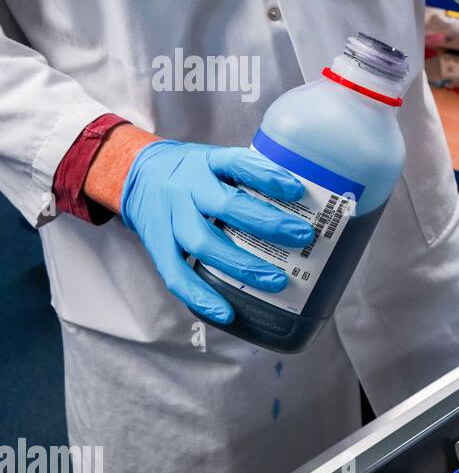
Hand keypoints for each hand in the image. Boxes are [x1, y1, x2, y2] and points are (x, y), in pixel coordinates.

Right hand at [117, 140, 315, 323]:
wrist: (135, 174)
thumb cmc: (194, 173)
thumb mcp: (218, 161)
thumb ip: (251, 175)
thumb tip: (308, 199)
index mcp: (207, 163)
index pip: (238, 163)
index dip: (268, 176)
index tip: (297, 189)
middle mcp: (187, 188)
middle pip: (225, 206)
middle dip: (267, 223)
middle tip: (302, 237)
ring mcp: (170, 218)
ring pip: (204, 243)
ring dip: (242, 265)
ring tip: (277, 281)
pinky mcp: (158, 245)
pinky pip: (176, 274)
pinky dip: (201, 296)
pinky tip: (227, 312)